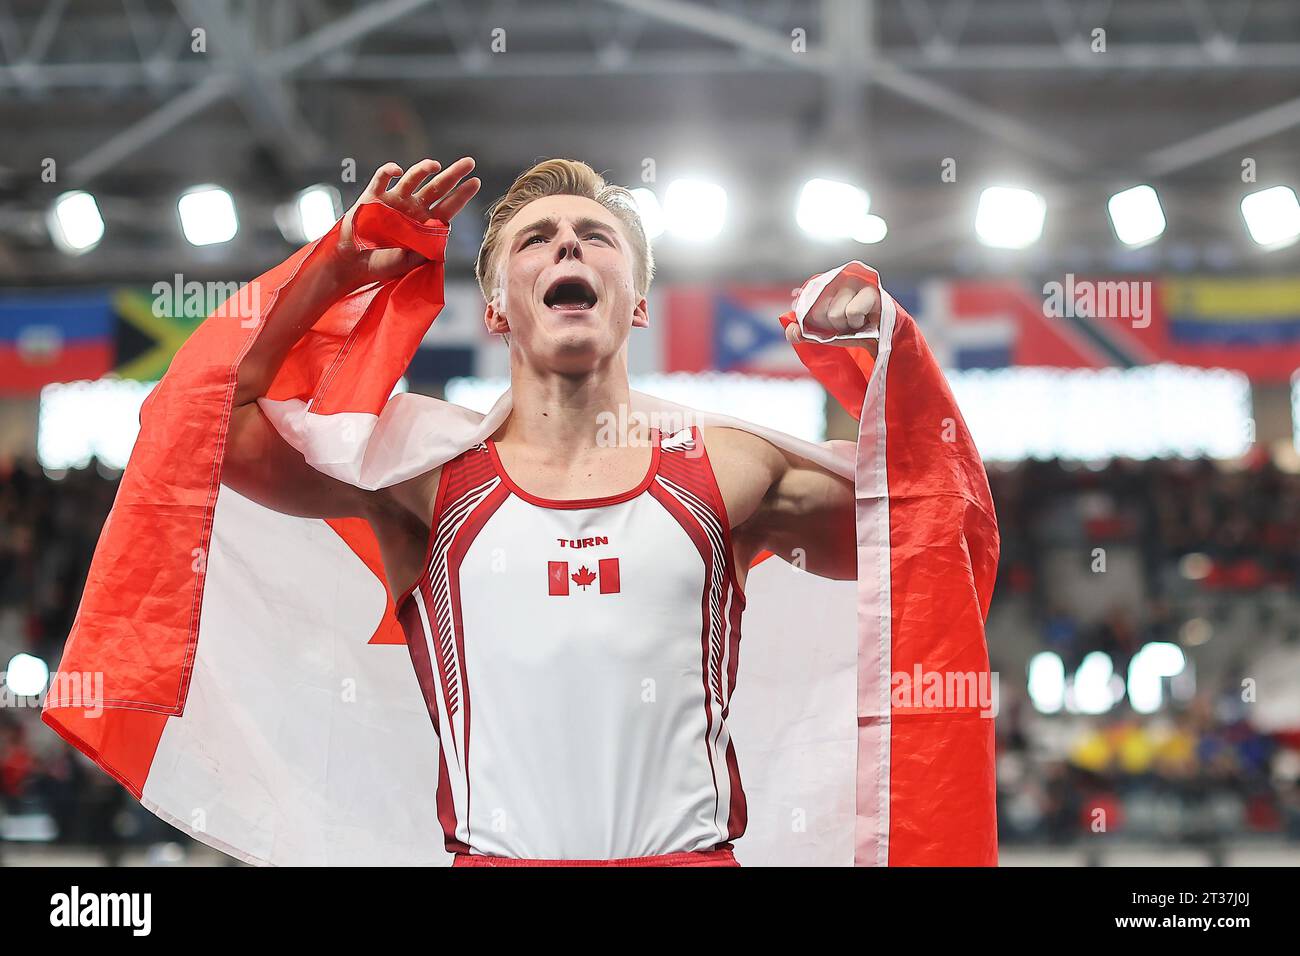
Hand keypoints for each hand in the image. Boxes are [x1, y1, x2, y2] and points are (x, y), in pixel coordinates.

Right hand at [330, 157, 480, 290]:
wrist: (353, 264)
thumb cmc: (383, 264)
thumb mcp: (409, 262)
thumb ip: (424, 249)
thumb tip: (439, 234)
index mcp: (425, 224)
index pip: (448, 207)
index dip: (461, 195)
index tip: (475, 182)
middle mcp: (412, 208)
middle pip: (436, 187)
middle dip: (453, 175)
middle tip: (469, 162)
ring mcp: (394, 200)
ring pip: (413, 178)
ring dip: (424, 169)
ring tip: (435, 166)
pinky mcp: (373, 196)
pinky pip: (383, 178)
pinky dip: (389, 171)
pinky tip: (398, 170)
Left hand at [785, 271, 880, 354]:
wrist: (879, 338)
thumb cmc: (850, 330)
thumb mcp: (822, 333)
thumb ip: (803, 332)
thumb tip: (792, 331)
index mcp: (823, 283)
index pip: (804, 304)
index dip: (815, 321)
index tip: (829, 323)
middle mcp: (836, 276)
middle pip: (818, 312)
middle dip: (831, 326)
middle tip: (845, 323)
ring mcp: (854, 280)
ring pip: (835, 314)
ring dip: (845, 326)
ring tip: (856, 321)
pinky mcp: (870, 289)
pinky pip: (853, 312)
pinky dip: (857, 322)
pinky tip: (865, 319)